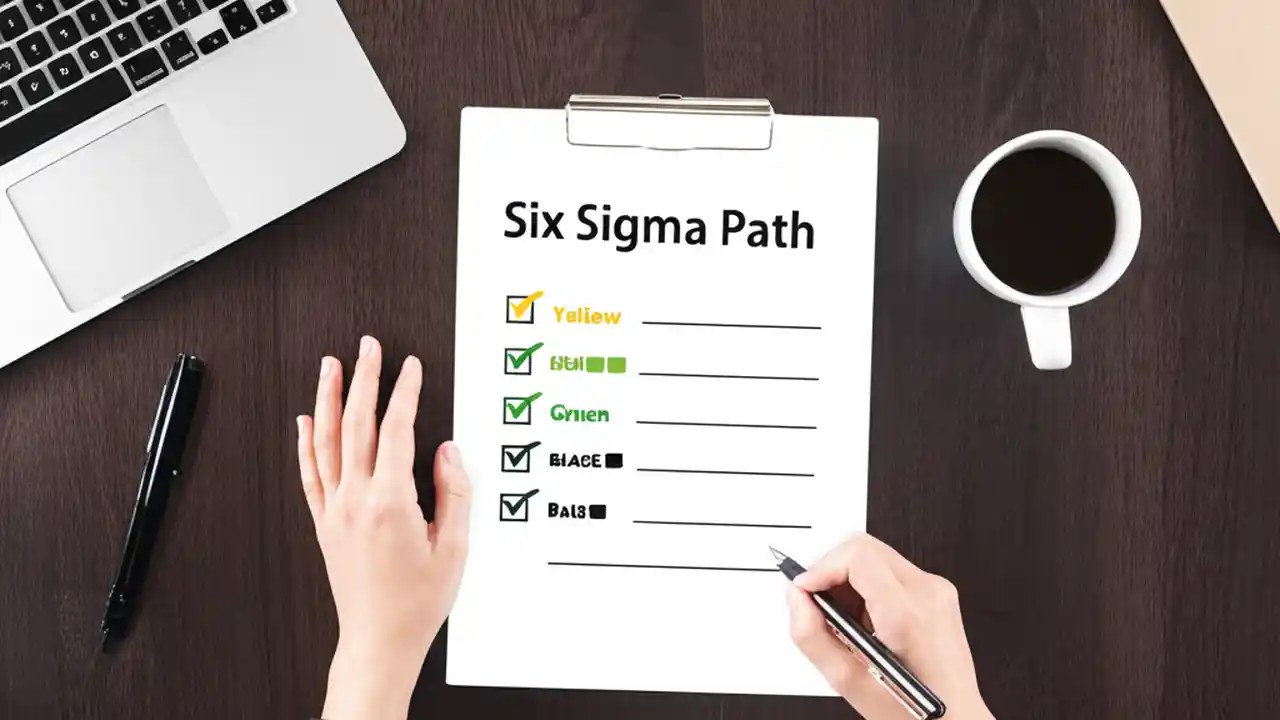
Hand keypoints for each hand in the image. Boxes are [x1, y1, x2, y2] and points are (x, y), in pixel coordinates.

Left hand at [296, 336, 471, 719]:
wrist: (379, 639)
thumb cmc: (417, 602)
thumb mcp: (454, 547)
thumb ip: (454, 493)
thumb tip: (449, 452)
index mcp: (391, 502)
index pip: (396, 430)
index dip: (405, 392)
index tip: (411, 367)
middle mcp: (356, 500)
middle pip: (357, 424)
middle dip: (364, 379)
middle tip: (368, 347)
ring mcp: (335, 511)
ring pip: (327, 442)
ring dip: (329, 399)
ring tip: (331, 366)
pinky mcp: (324, 524)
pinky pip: (310, 475)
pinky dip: (306, 444)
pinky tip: (306, 422)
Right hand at [787, 534, 993, 719]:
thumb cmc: (913, 712)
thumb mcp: (847, 681)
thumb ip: (812, 635)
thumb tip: (797, 598)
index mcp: (907, 615)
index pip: (857, 556)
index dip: (821, 567)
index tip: (805, 589)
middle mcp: (927, 593)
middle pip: (863, 548)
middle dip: (831, 570)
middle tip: (819, 605)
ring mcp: (936, 589)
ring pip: (874, 556)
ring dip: (847, 580)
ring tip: (847, 623)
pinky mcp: (937, 592)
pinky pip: (889, 570)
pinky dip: (866, 587)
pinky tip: (866, 622)